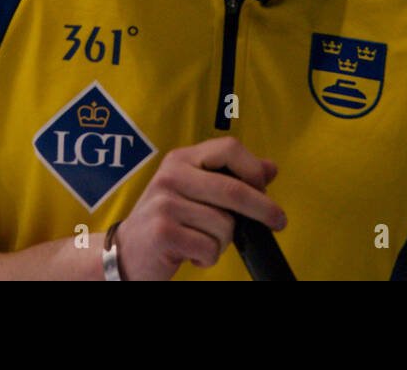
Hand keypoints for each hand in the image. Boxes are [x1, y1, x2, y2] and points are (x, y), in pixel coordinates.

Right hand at [113, 136, 285, 280]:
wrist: (128, 251)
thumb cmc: (168, 220)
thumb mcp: (196, 191)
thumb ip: (231, 177)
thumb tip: (270, 168)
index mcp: (182, 159)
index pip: (229, 148)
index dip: (253, 168)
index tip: (264, 188)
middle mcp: (171, 175)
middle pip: (234, 190)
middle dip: (263, 209)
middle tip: (279, 222)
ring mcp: (165, 203)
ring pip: (224, 225)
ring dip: (222, 241)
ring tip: (201, 240)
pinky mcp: (163, 232)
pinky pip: (210, 248)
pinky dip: (207, 257)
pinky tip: (190, 253)